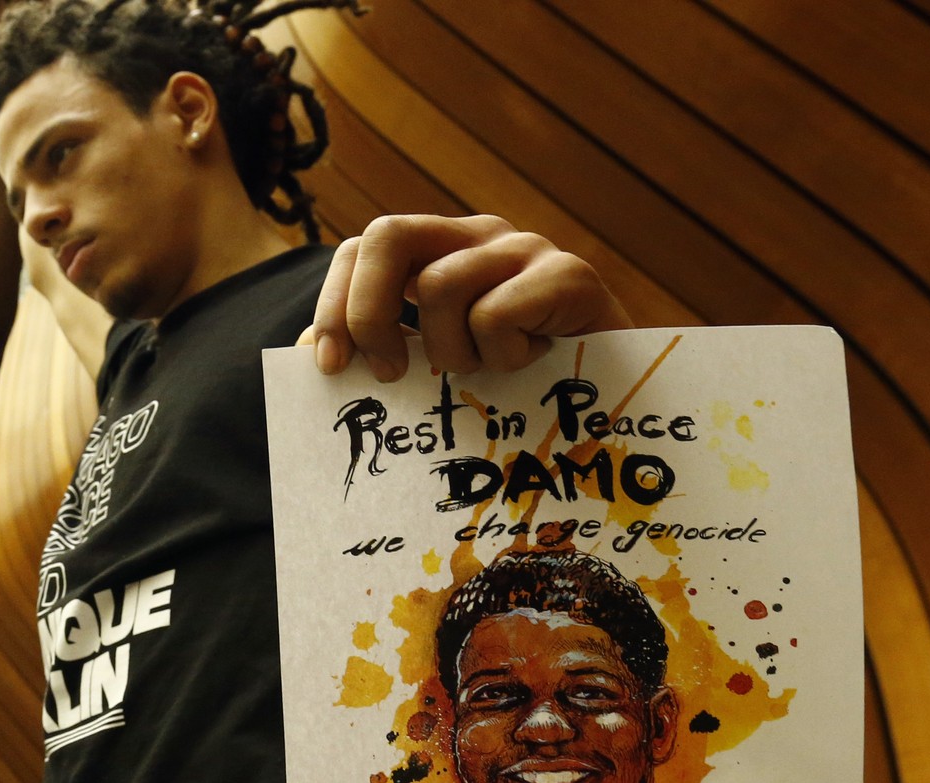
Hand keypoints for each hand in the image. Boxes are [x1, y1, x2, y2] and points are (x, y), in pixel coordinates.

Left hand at [306, 214, 629, 380]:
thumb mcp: (440, 365)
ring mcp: (525, 249)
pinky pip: (494, 315)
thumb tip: (311, 350)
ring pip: (439, 287)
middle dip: (367, 311)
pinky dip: (501, 358)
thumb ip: (383, 348)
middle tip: (390, 372)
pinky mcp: (570, 275)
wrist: (618, 400)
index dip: (334, 304)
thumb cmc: (518, 385)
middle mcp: (478, 236)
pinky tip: (531, 364)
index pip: (361, 246)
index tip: (331, 367)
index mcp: (439, 251)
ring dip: (453, 354)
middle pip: (385, 234)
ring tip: (489, 372)